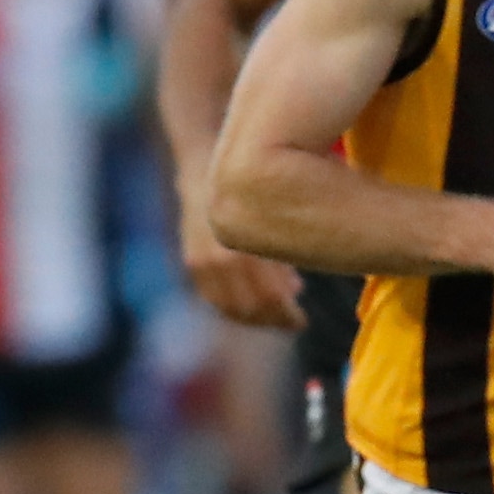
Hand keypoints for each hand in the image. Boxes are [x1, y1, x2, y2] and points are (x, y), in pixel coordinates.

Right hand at [178, 202, 305, 329]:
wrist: (205, 171)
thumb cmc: (253, 190)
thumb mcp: (275, 218)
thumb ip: (283, 254)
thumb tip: (295, 290)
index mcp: (246, 248)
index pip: (268, 298)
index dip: (287, 316)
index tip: (301, 323)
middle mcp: (220, 258)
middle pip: (249, 307)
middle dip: (273, 319)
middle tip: (293, 322)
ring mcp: (202, 262)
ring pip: (230, 308)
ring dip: (254, 317)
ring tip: (274, 314)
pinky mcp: (192, 263)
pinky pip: (214, 298)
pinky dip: (233, 308)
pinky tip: (251, 304)